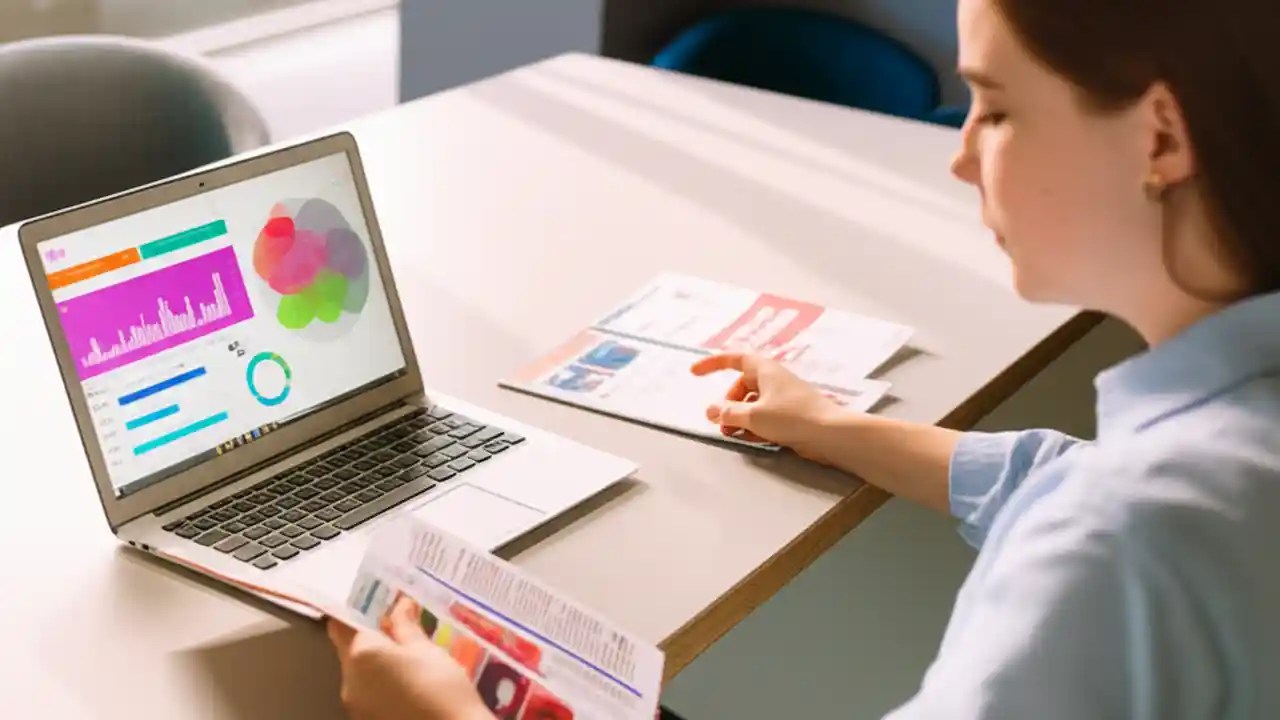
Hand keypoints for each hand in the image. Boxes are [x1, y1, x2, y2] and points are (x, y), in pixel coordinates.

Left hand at [328, 596, 493, 719]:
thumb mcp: (427, 650)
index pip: (340, 623)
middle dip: (370, 636)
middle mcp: (348, 679)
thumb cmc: (440, 687)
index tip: (373, 601)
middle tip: (397, 625)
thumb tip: (400, 605)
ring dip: (376, 662)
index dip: (354, 610)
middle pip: (349, 649)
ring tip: (407, 656)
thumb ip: (406, 626)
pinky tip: (407, 682)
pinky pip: (367, 693)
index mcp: (360, 654)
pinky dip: (381, 684)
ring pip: (359, 673)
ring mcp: (355, 705)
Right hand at [690, 353, 843, 461]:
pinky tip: (751, 439)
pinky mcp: (790, 416)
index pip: (733, 358)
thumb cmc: (792, 417)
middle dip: (728, 404)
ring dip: (739, 418)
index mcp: (764, 369)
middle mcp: (773, 380)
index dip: (712, 363)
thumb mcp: (753, 415)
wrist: (830, 434)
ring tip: (734, 434)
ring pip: (752, 404)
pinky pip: (764, 417)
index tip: (694, 373)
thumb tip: (710, 411)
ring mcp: (782, 398)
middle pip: (741, 387)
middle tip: (721, 423)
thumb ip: (728, 413)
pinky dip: (754, 426)